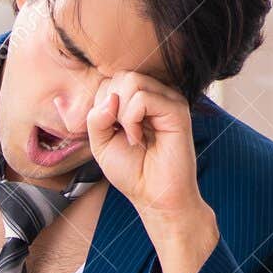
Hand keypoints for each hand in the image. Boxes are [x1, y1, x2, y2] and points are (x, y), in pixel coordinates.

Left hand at [86, 73, 218, 272]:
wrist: (154, 196)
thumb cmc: (131, 172)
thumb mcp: (100, 143)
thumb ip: (96, 117)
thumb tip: (111, 97)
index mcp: (137, 99)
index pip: (110, 81)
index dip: (101, 108)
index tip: (112, 133)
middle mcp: (155, 94)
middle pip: (120, 76)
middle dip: (110, 108)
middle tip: (121, 135)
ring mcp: (167, 99)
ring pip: (131, 81)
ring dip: (121, 114)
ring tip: (131, 138)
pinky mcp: (176, 109)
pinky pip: (143, 98)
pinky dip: (132, 120)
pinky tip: (139, 139)